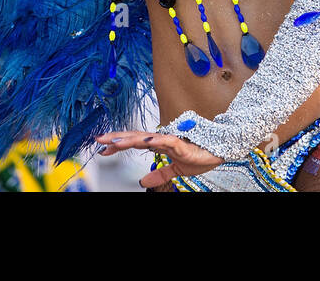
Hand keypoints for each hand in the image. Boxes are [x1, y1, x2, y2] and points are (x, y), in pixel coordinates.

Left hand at [95, 130, 224, 187]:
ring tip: (115, 141)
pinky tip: (145, 142)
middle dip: (117, 138)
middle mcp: (162, 139)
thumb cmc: (201, 155)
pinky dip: (155, 140)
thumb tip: (144, 182)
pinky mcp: (180, 144)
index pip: (134, 142)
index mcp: (159, 144)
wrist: (219, 151)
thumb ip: (160, 174)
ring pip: (146, 138)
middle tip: (99, 140)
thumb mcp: (176, 170)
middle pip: (135, 137)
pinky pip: (165, 141)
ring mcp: (170, 140)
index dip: (118, 144)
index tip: (103, 148)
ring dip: (130, 139)